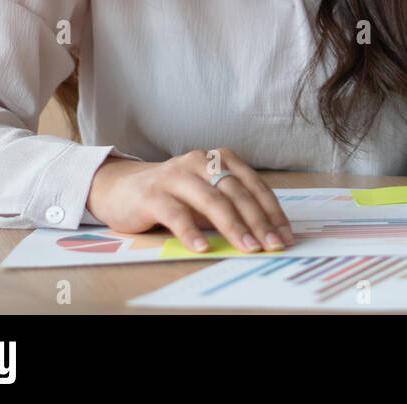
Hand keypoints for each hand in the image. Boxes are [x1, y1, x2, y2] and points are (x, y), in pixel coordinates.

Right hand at [85, 148, 294, 252]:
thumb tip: (264, 234)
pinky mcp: (153, 194)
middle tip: (273, 245)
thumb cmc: (174, 194)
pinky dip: (191, 232)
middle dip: (259, 221)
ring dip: (233, 227)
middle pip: (237, 193)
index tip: (285, 235)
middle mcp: (201, 161)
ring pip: (212, 201)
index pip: (254, 185)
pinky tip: (203, 247)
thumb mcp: (207, 194)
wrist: (121, 187)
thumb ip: (231, 207)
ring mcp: (176, 176)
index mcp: (220, 159)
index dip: (272, 211)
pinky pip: (176, 214)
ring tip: (248, 248)